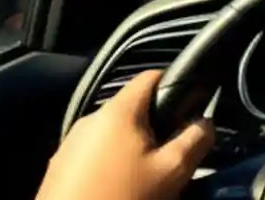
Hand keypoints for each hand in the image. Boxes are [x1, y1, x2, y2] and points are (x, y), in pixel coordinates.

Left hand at [37, 70, 214, 199]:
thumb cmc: (123, 198)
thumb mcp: (171, 172)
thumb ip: (195, 139)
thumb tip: (205, 122)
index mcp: (118, 112)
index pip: (152, 76)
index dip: (176, 85)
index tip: (190, 108)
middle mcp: (90, 119)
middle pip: (133, 110)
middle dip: (155, 128)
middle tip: (170, 157)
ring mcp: (70, 143)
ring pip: (113, 135)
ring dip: (132, 149)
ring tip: (143, 179)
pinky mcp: (59, 167)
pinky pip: (94, 155)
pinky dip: (110, 165)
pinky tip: (118, 190)